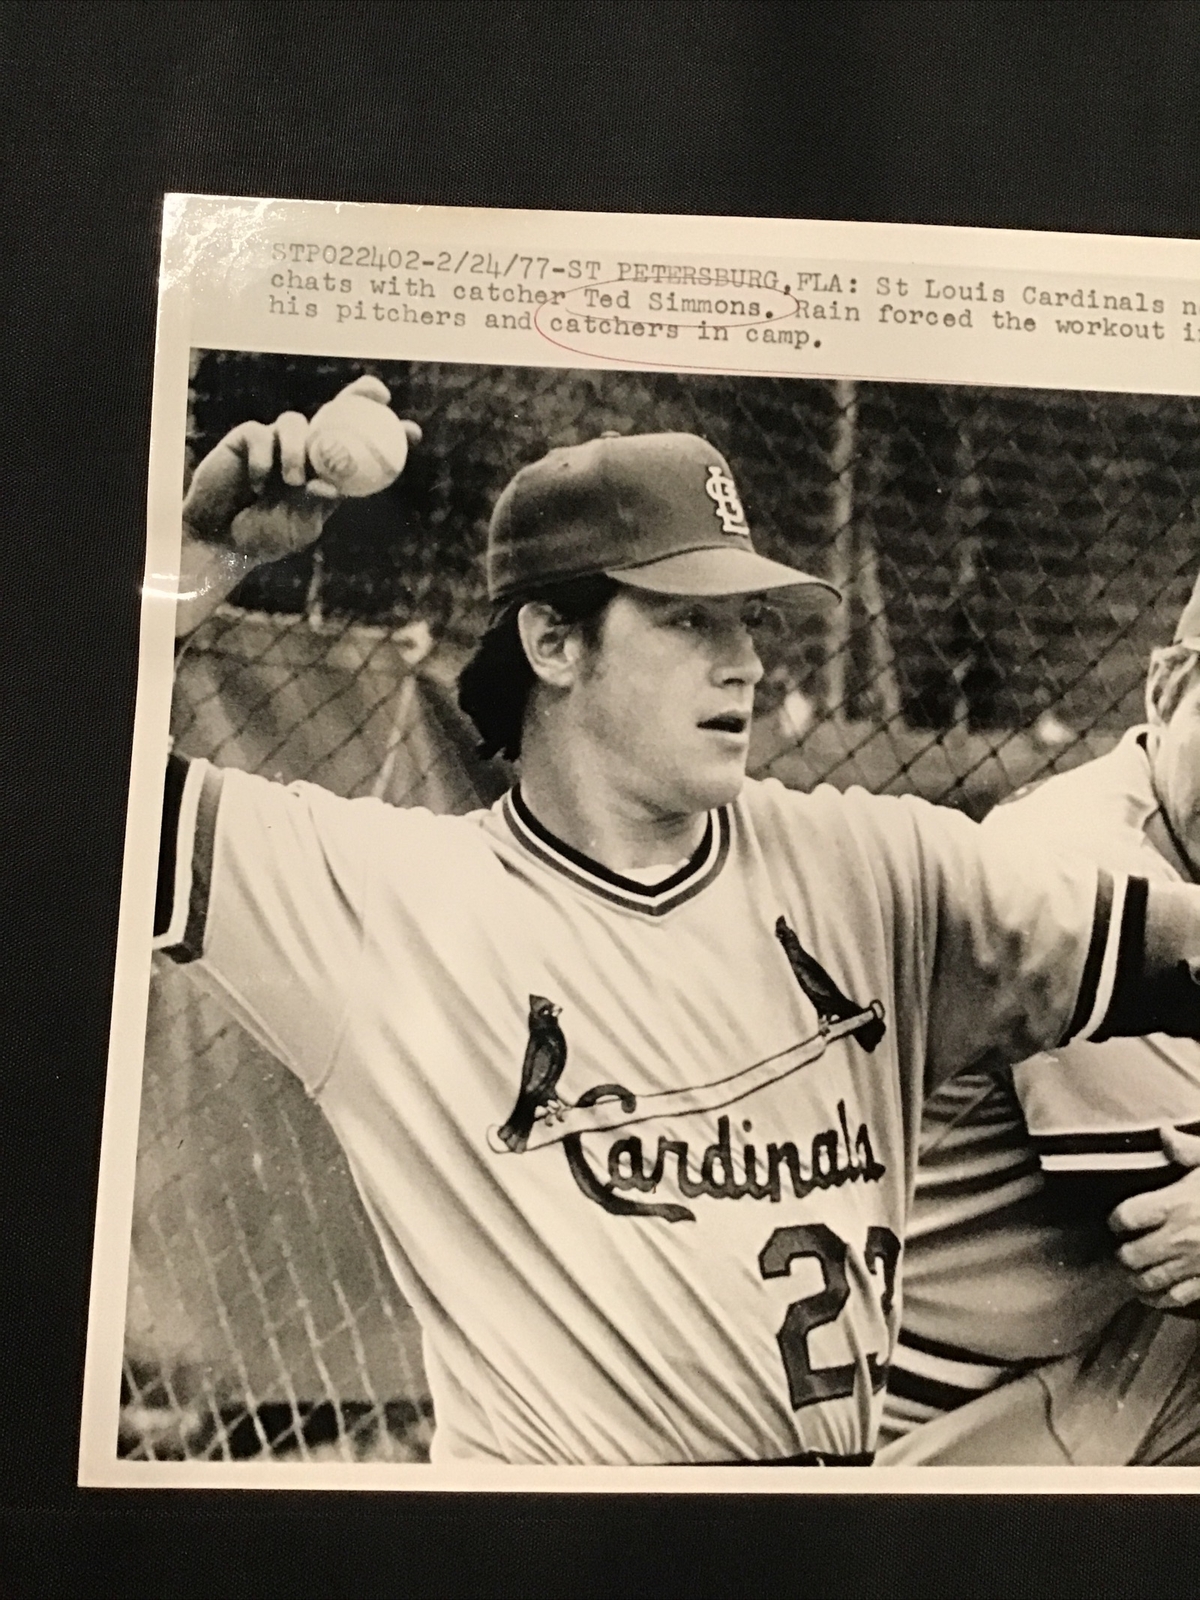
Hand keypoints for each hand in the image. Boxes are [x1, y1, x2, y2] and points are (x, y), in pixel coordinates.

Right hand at [182, 375, 419, 560]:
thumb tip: (336, 487)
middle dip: (361, 395)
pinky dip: (263, 460)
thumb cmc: (263, 537)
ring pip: (295, 422)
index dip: (388, 433)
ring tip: (290, 482)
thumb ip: (319, 504)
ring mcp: (277, 441)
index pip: (361, 445)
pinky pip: (261, 435)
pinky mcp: (247, 437)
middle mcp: (306, 450)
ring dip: (297, 451)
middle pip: (336, 411)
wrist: (219, 540)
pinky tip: (255, 486)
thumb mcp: (302, 525)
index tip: (413, 432)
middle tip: (376, 395)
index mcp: (327, 471)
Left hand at [1110, 1126, 1199, 1309]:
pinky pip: (1175, 1298)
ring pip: (1148, 1280)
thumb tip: (1164, 1133)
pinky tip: (1152, 1296)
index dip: (1116, 1219)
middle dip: (1123, 1253)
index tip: (1118, 1220)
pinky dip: (1159, 1299)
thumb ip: (1189, 1150)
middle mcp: (1178, 1239)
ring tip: (1133, 1273)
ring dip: (1136, 1278)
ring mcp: (1193, 1265)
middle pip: (1130, 1254)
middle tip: (1124, 1249)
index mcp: (1175, 1205)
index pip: (1126, 1217)